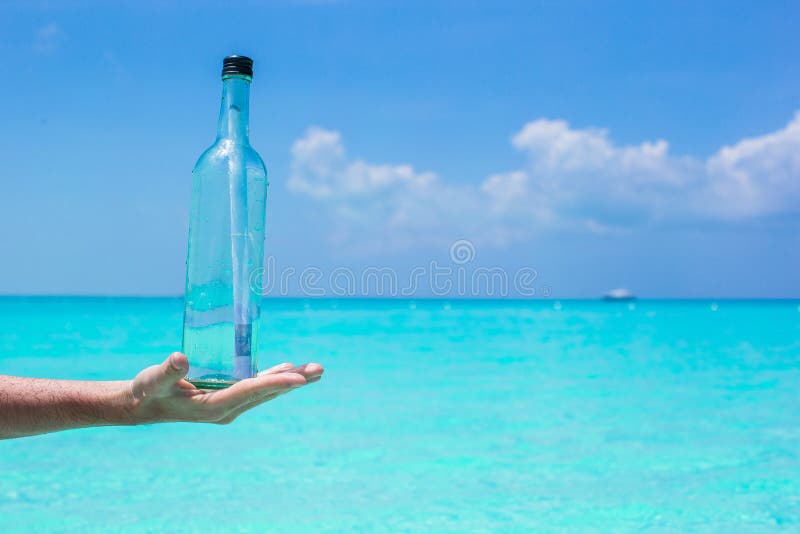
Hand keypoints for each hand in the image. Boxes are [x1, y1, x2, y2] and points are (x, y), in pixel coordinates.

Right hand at [129, 353, 322, 424]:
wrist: (143, 405)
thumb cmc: (148, 391)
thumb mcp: (153, 380)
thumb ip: (167, 371)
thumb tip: (180, 358)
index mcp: (213, 407)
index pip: (250, 392)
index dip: (275, 383)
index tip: (299, 379)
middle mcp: (227, 409)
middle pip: (266, 392)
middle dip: (294, 381)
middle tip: (320, 370)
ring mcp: (230, 405)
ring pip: (266, 391)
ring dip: (291, 380)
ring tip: (316, 370)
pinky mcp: (228, 398)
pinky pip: (258, 388)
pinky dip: (275, 379)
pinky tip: (289, 369)